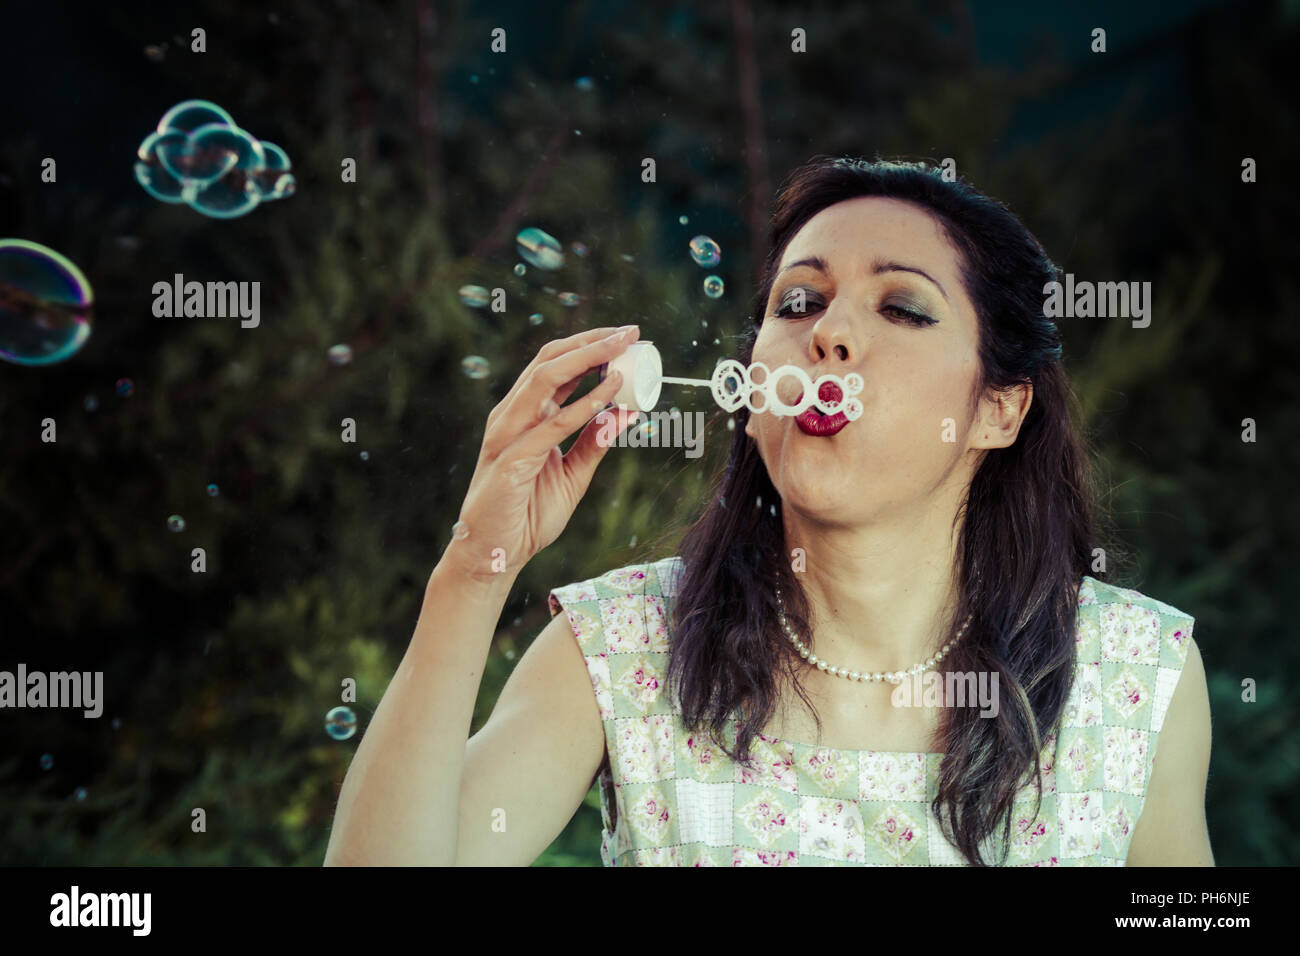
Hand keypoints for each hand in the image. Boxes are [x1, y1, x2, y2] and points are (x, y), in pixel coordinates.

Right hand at [441, 325, 642, 581]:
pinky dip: (582, 406)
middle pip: (551, 361)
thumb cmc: (527, 515)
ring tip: (621, 348)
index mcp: (524, 416)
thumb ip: (594, 443)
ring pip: (545, 380)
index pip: (557, 366)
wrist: (495, 556)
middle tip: (630, 331)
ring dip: (586, 360)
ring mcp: (507, 435)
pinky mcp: (510, 460)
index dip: (591, 347)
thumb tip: (626, 413)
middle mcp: (512, 416)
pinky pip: (551, 426)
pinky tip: (609, 393)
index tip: (626, 337)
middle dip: (592, 342)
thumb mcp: (572, 475)